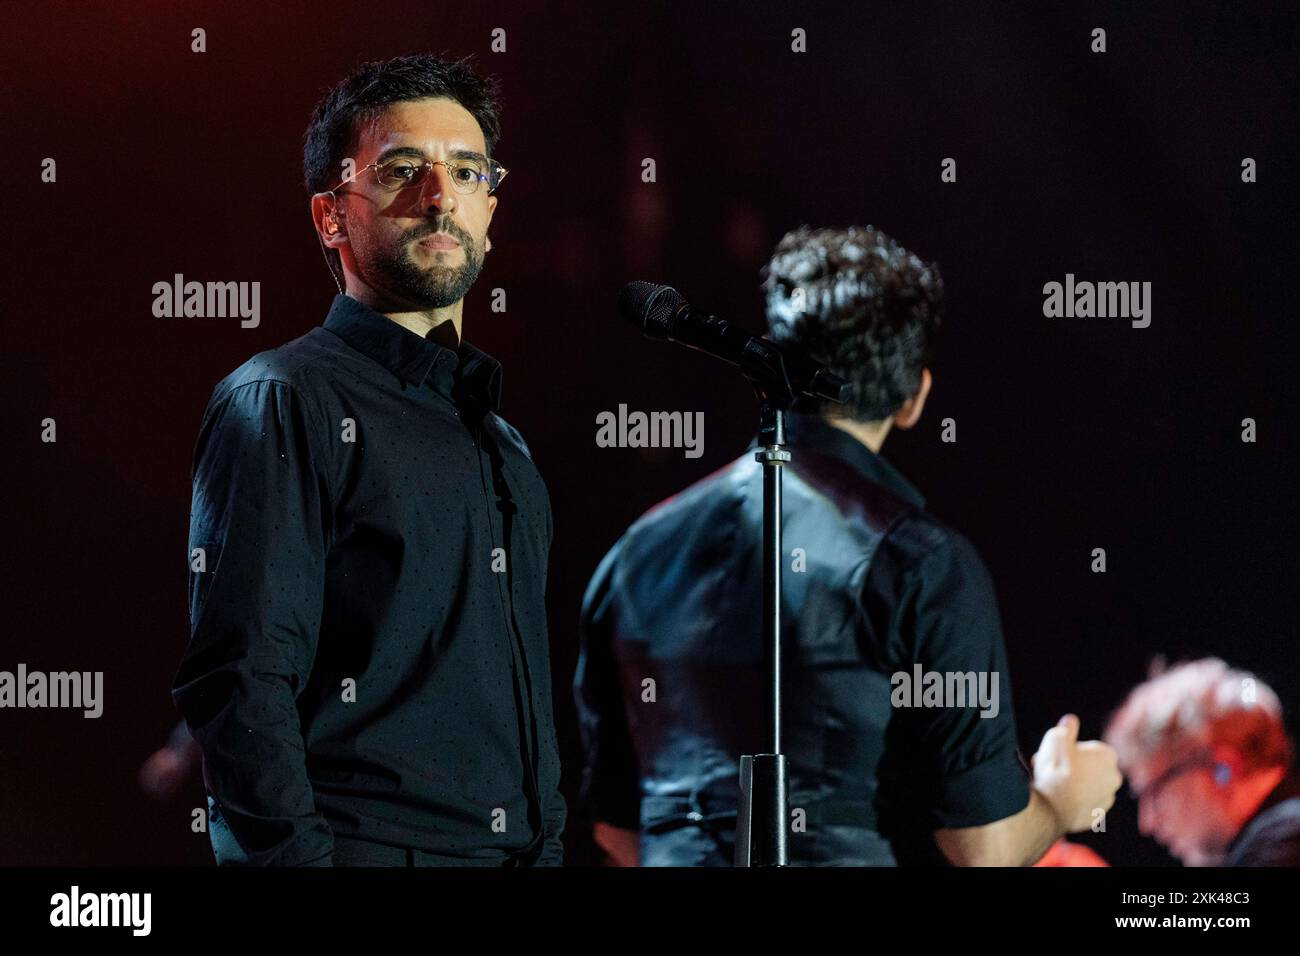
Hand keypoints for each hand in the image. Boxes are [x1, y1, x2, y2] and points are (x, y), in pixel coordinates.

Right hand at [1031, 713, 1122, 833]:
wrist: (1051, 806)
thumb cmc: (1055, 769)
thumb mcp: (1056, 737)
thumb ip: (1066, 728)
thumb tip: (1070, 720)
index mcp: (1108, 755)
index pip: (1088, 747)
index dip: (1069, 749)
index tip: (1056, 754)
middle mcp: (1114, 777)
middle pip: (1089, 767)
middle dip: (1073, 766)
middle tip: (1049, 767)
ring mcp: (1107, 798)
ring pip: (1087, 785)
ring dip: (1073, 783)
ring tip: (1050, 784)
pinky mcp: (1097, 815)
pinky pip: (1084, 803)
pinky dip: (1074, 800)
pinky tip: (1058, 798)